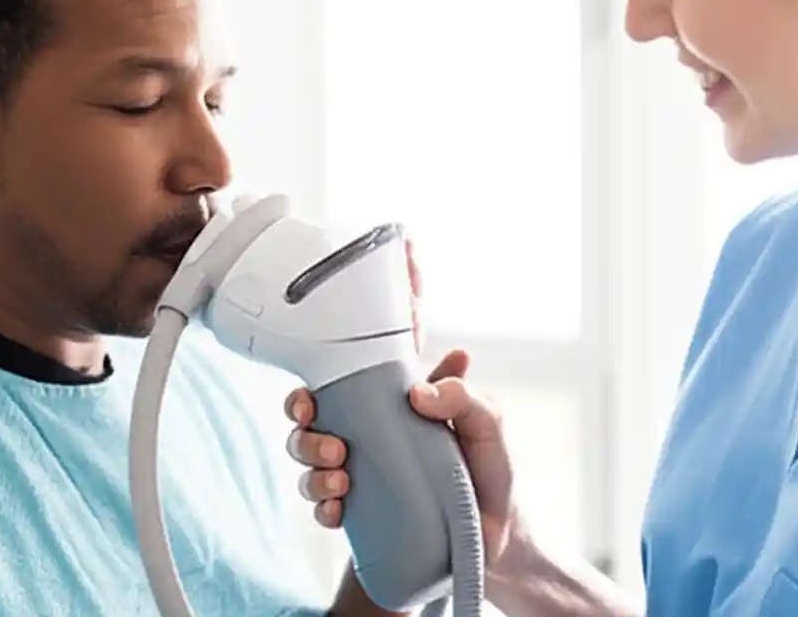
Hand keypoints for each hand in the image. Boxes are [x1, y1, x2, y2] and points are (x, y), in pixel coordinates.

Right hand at [283, 240, 518, 564]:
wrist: (492, 540)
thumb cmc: (493, 474)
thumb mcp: (490, 428)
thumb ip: (466, 400)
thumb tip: (419, 390)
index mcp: (403, 394)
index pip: (382, 342)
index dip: (378, 301)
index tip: (387, 256)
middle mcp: (373, 424)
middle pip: (315, 398)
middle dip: (303, 407)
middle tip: (332, 432)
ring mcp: (360, 463)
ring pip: (304, 446)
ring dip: (309, 456)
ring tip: (341, 473)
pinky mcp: (356, 506)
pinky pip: (317, 497)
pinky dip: (319, 500)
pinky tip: (338, 505)